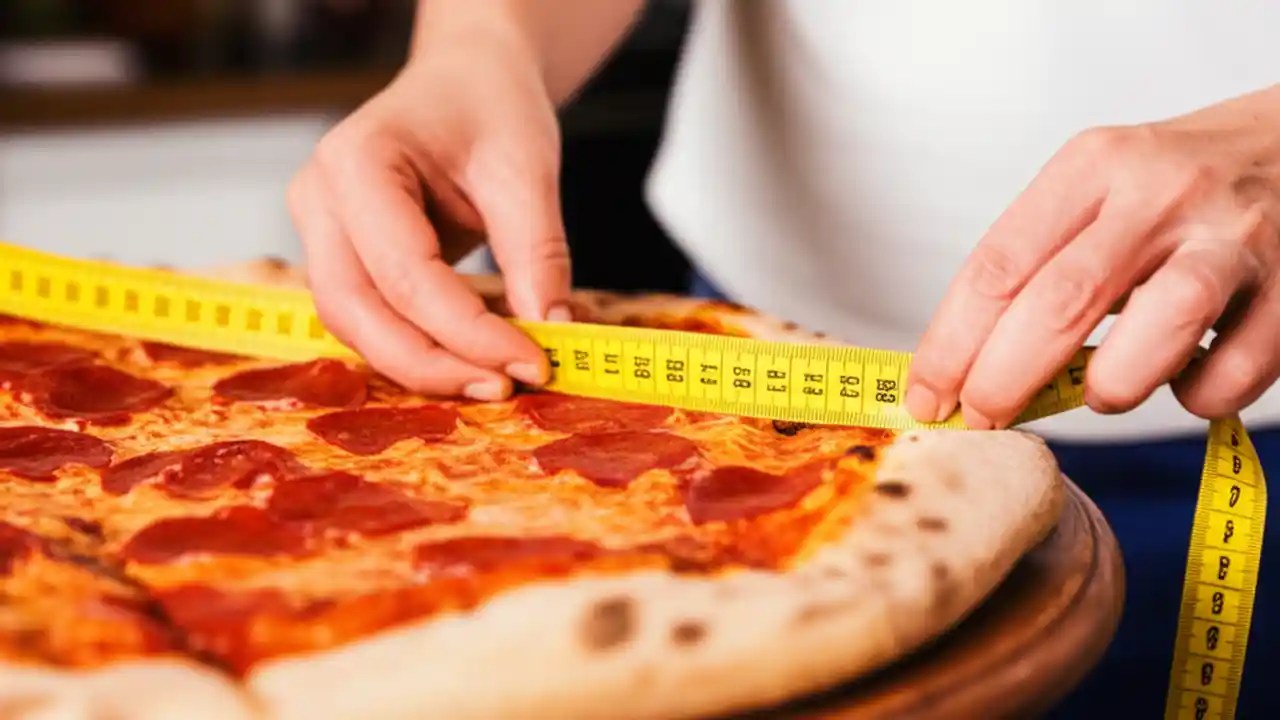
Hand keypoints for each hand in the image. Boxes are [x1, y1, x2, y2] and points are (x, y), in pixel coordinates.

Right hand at [287, 26, 568, 400]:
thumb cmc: (488, 104)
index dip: (467, 331)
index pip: (405, 274)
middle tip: (506, 386)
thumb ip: (536, 250)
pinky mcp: (342, 259)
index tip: (531, 362)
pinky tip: (470, 363)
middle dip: (433, 364)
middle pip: (358, 312)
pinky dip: (418, 349)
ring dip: (423, 365)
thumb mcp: (526, 166)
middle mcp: (320, 199)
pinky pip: (370, 320)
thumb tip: (552, 330)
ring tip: (495, 381)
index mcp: (356, 161)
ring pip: (355, 326)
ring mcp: (321, 231)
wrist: (467, 80)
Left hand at [907, 86, 1279, 427]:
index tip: (927, 397)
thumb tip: (965, 367)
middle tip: (980, 422)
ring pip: (1157, 329)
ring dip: (1112, 387)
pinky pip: (1232, 371)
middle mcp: (1161, 194)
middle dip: (1002, 381)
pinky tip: (1184, 379)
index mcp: (1093, 167)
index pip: (997, 266)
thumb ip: (1040, 261)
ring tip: (1103, 394)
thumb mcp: (1099, 187)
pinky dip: (1197, 396)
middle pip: (1057, 303)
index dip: (950, 345)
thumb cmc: (1178, 183)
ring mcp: (1234, 238)